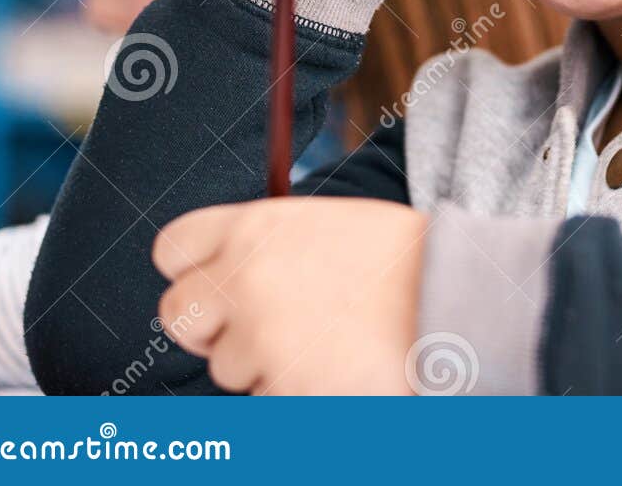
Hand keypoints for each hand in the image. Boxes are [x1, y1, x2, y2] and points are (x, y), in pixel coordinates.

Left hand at [153, 197, 425, 395]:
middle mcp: (242, 279)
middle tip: (252, 325)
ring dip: (260, 362)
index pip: (173, 248)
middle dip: (208, 327)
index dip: (191, 270)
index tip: (213, 282)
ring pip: (224, 366)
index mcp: (252, 226)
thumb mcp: (322, 224)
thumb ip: (265, 243)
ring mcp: (258, 338)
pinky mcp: (279, 388)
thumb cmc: (394, 259)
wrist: (448, 297)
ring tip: (320, 339)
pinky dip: (290, 391)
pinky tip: (332, 366)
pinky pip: (262, 398)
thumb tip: (222, 268)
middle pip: (177, 314)